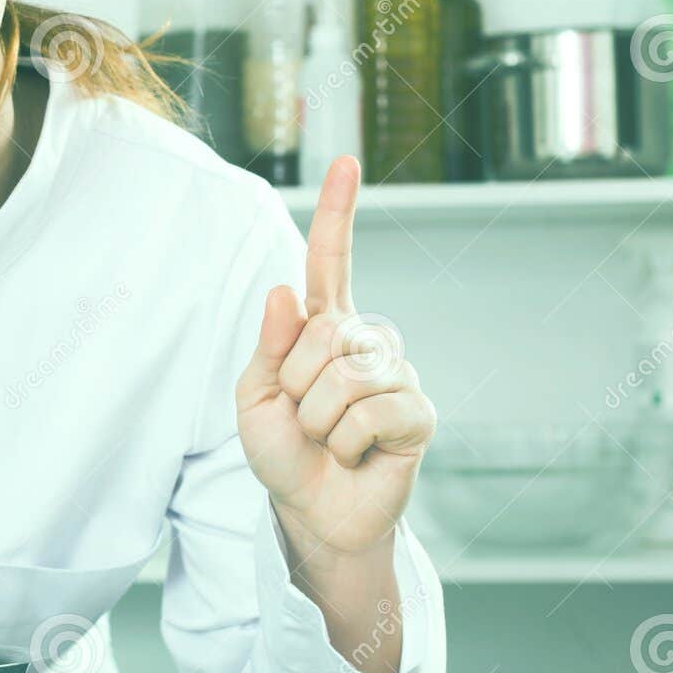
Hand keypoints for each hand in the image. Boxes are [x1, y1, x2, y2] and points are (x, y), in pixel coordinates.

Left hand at [234, 156, 436, 556]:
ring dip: (317, 419)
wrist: (312, 512)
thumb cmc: (284, 450)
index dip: (337, 211)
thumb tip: (285, 289)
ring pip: (343, 377)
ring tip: (327, 439)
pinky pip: (368, 413)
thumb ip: (269, 346)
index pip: (330, 260)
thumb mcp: (255, 398)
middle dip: (294, 385)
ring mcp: (396, 374)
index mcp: (321, 326)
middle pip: (322, 335)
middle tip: (302, 418)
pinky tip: (354, 454)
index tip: (344, 160)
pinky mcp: (417, 413)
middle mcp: (365, 340)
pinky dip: (345, 442)